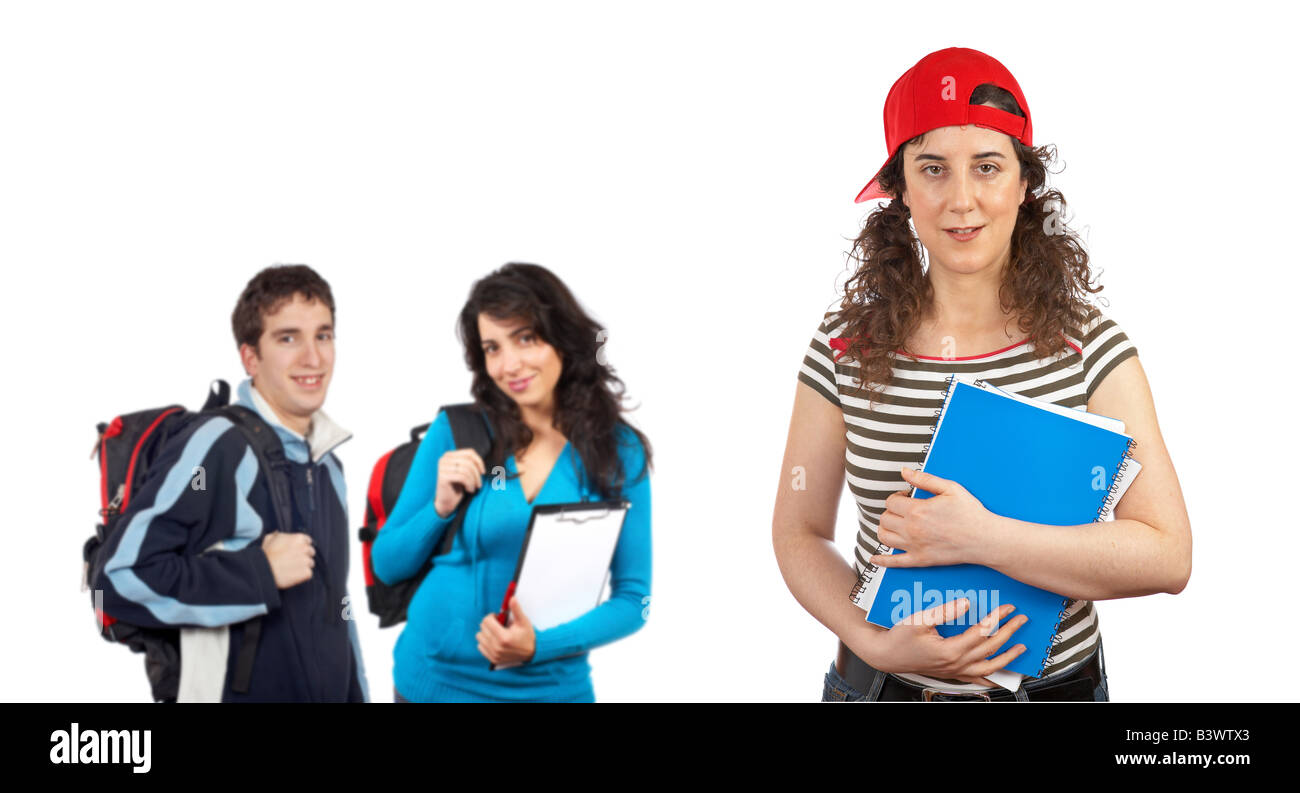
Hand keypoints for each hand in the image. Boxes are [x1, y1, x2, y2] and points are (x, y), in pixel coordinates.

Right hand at [261, 531, 313, 588]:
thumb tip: (278, 533)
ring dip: (304, 566)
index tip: (296, 551)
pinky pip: (309, 574)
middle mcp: (305, 548)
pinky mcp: (306, 572)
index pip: (308, 541)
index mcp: (299, 538)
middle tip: (293, 561)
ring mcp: (307, 561)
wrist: (263, 570)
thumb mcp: (269, 539)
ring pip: (310, 563)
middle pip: (311, 552)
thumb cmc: (265, 555)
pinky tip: (292, 575)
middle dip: (304, 556)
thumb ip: (277, 534)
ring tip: (291, 569)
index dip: (301, 546)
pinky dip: (302, 576)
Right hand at [434, 448, 486, 518]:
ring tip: (474, 488)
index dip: (479, 462)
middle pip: (469, 461)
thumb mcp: (464, 472)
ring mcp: (442, 467)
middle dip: (477, 474)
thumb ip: (470, 464)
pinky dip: (469, 484)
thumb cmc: (457, 486)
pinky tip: (469, 490)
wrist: (446, 502)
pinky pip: (462, 477)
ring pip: (466, 469)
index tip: (483, 472)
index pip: (469, 453)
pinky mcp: (443, 477)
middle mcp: (444, 459)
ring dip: (474, 480)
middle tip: (479, 485)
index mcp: (449, 455)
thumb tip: (481, 462)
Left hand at [476, 598, 535, 667]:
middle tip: (498, 624)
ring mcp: (494, 654)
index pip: (487, 622)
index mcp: (503, 637)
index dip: (491, 616)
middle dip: (489, 623)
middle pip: (482, 629)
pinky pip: (480, 647)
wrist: (532, 653)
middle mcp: (497, 647)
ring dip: (486, 632)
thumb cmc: (527, 635)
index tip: (498, 617)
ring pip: (479, 637)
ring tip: (496, 632)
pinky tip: (494, 640)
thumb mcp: (523, 621)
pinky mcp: (492, 659)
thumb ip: (516, 609)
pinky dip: (485, 642)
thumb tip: (512, 598)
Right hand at [868, 597, 1028, 686]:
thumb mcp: (919, 620)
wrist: (886, 655)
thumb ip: (944, 612)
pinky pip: (977, 679)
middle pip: (990, 648)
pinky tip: (1001, 673)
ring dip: (1007, 658)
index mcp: (949, 650)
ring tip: (1021, 648)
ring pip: (988, 668)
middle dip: (1009, 632)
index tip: (1008, 608)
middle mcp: (955, 664)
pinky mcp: (952, 673)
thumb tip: (966, 604)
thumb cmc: (899, 637)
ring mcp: (955, 671)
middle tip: (1021, 620)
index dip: (997, 619)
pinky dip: (992, 677)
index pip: (981, 632)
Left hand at [870, 467, 993, 567]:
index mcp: (917, 510)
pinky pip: (894, 562)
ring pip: (884, 537)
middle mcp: (911, 529)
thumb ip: (924, 479)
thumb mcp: (950, 488)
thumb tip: (904, 471)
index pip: (891, 501)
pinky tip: (875, 558)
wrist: (985, 539)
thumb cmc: (970, 512)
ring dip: (885, 529)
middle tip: (903, 510)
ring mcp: (914, 546)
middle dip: (891, 511)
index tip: (907, 496)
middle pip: (884, 518)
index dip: (897, 496)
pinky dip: (882, 561)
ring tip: (895, 525)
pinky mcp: (920, 560)